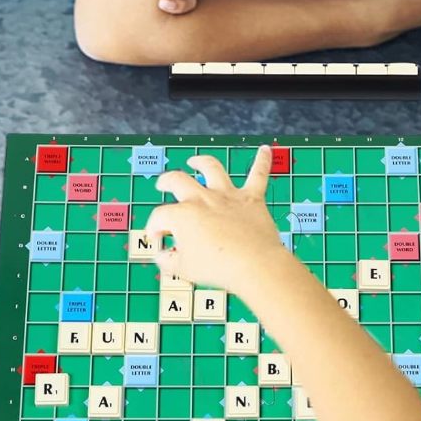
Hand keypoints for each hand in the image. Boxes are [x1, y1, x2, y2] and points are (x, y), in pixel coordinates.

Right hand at [145, 145, 286, 293]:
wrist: (254, 265)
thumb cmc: (219, 268)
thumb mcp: (184, 270)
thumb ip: (168, 261)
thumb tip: (163, 257)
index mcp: (182, 215)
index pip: (160, 217)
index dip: (155, 230)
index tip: (160, 243)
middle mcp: (202, 199)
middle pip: (178, 181)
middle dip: (167, 182)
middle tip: (163, 184)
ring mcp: (227, 196)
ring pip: (212, 168)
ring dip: (202, 162)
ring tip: (196, 160)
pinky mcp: (251, 199)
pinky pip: (258, 174)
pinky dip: (262, 161)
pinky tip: (265, 150)